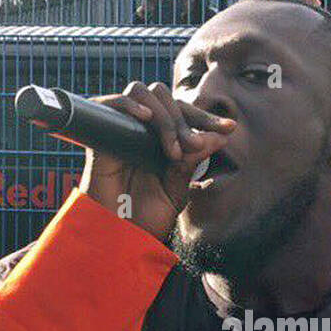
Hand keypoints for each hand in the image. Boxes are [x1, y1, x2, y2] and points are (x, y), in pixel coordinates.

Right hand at [77, 81, 234, 242]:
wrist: (115, 237)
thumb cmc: (144, 219)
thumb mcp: (175, 192)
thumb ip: (191, 164)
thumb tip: (218, 138)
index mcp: (163, 142)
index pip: (184, 115)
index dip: (206, 118)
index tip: (230, 128)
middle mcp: (143, 132)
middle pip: (165, 97)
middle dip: (184, 120)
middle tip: (192, 147)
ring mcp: (122, 131)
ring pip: (143, 93)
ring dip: (163, 116)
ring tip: (170, 149)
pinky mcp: (101, 135)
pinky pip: (111, 104)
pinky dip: (128, 104)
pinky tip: (145, 118)